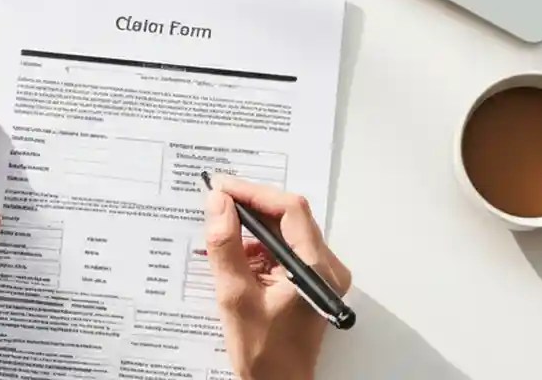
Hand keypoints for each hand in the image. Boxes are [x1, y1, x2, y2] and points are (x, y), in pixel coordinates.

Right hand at [204, 176, 351, 379]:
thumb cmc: (263, 354)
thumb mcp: (236, 297)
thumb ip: (226, 247)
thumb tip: (218, 204)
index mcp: (316, 268)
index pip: (289, 210)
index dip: (253, 193)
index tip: (221, 187)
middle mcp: (326, 266)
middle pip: (289, 217)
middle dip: (251, 206)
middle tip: (215, 200)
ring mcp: (320, 273)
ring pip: (285, 231)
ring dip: (253, 227)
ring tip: (220, 231)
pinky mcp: (310, 280)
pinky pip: (284, 248)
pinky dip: (259, 246)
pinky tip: (235, 255)